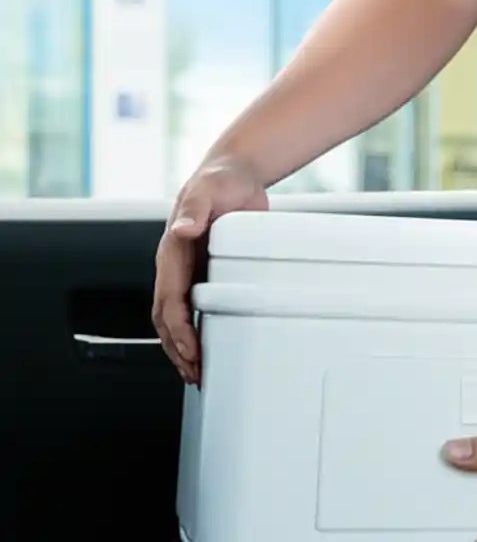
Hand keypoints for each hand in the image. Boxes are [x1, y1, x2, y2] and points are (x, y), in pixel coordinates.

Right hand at [153, 155, 267, 384]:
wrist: (235, 174)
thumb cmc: (220, 180)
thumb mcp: (210, 190)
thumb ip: (195, 209)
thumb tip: (182, 230)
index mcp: (172, 251)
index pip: (169, 299)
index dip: (178, 329)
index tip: (190, 351)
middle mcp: (177, 265)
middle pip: (168, 317)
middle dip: (177, 349)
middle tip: (195, 375)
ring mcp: (190, 271)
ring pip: (178, 317)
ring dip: (184, 346)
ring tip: (198, 373)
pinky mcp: (207, 272)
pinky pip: (197, 308)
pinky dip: (199, 331)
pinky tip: (210, 348)